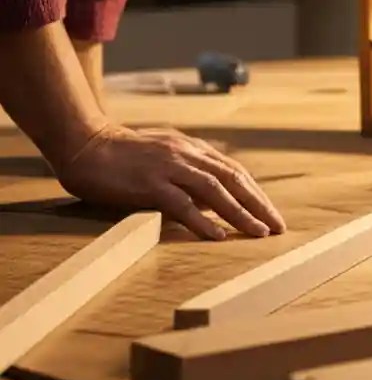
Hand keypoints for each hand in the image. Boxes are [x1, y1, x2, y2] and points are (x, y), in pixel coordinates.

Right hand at [53, 124, 285, 239]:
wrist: (84, 144)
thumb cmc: (122, 155)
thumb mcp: (164, 156)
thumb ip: (188, 171)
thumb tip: (212, 197)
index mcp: (192, 148)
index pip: (233, 171)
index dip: (255, 193)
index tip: (271, 213)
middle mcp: (186, 154)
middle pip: (233, 179)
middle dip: (259, 204)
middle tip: (277, 226)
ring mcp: (169, 167)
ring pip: (214, 191)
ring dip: (240, 213)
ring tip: (259, 232)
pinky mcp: (149, 183)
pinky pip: (182, 204)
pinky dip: (203, 221)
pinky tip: (219, 235)